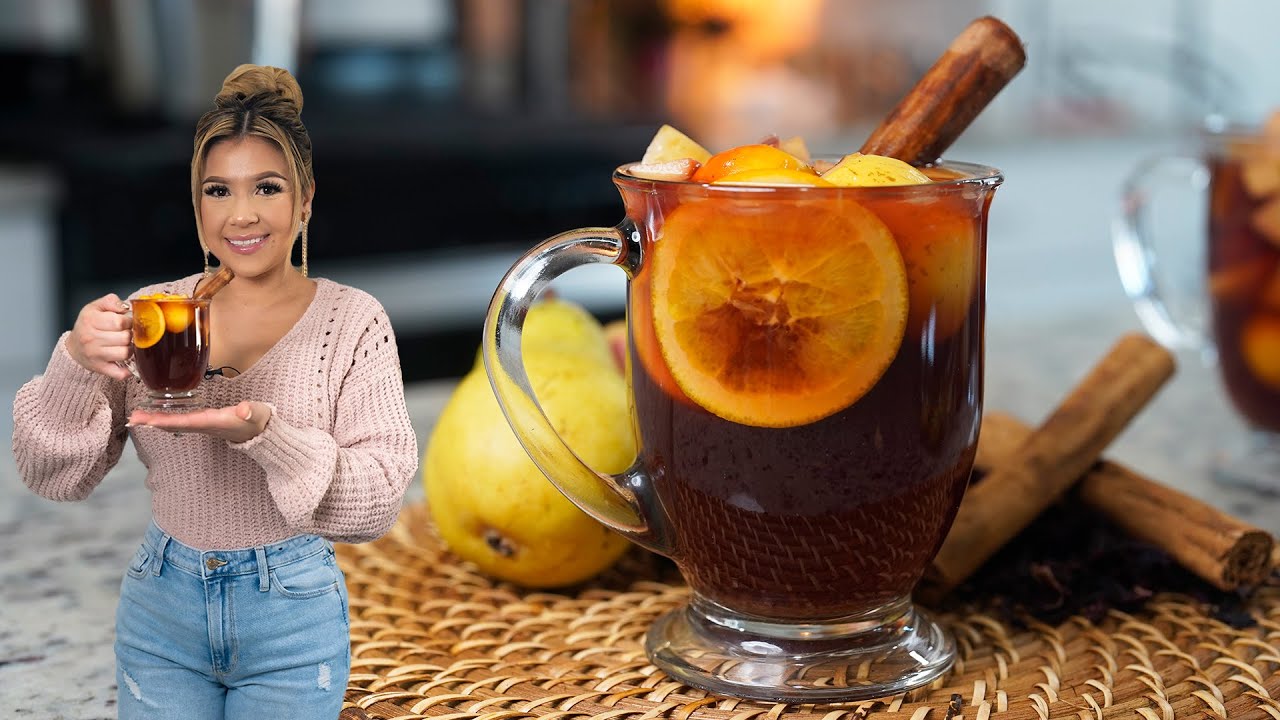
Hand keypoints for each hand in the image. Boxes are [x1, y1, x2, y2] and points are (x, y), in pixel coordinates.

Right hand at [66, 294, 132, 380]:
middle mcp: (90, 338)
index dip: (128, 321)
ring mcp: (95, 355)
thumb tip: (125, 307)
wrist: (74, 347)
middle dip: (129, 334)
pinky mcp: (100, 368)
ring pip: (126, 353)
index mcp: (90, 320)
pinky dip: (127, 372)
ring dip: (129, 349)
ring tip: (123, 345)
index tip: (126, 322)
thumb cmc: (88, 325)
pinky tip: (127, 365)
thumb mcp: (95, 307)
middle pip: (125, 337)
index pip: (120, 321)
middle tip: (125, 333)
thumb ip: (111, 301)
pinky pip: (120, 374)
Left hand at [129, 401, 271, 443]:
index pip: (184, 421)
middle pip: (173, 425)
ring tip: (137, 417)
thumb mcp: (257, 414)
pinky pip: (178, 422)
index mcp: (212, 422)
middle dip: (153, 422)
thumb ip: (251, 411)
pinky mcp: (202, 421)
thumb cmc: (257, 420)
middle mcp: (203, 425)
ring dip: (155, 421)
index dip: (165, 421)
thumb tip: (243, 410)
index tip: (147, 420)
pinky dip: (164, 419)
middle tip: (132, 418)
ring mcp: (201, 425)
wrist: (261, 431)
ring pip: (173, 424)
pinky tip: (155, 416)